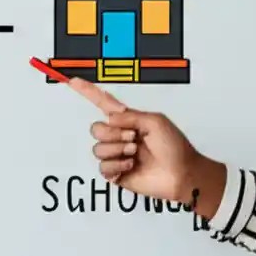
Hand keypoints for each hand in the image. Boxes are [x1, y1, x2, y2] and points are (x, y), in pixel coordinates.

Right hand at [67, 77, 210, 203]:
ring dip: (117, 150)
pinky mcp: (117, 173)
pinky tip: (131, 166)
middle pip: (96, 129)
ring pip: (98, 149)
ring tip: (134, 153)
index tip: (73, 81)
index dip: (88, 92)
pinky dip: (117, 165)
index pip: (104, 103)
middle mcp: (120, 136)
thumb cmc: (174, 147)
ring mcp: (118, 155)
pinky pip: (102, 167)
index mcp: (129, 120)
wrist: (181, 174)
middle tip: (133, 138)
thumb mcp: (155, 121)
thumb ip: (130, 116)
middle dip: (113, 133)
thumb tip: (111, 119)